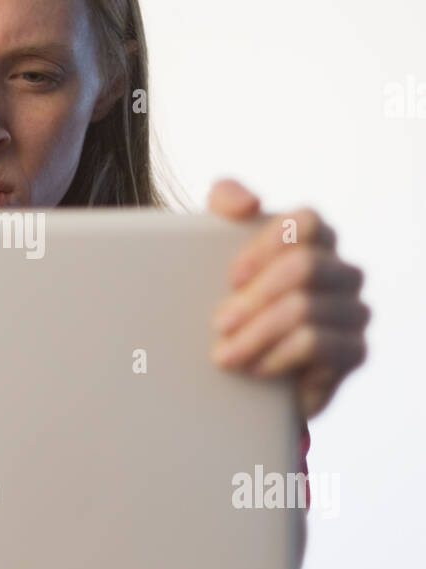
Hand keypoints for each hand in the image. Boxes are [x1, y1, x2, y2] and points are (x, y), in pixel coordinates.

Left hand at [207, 179, 369, 419]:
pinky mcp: (354, 351)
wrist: (245, 365)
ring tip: (225, 353)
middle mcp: (343, 271)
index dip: (268, 245)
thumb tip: (249, 203)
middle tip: (219, 323)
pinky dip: (278, 355)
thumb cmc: (232, 295)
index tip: (231, 277)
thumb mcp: (214, 245)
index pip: (307, 223)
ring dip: (257, 333)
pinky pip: (318, 346)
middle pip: (306, 267)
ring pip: (306, 309)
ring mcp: (354, 311)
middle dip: (255, 297)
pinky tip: (255, 367)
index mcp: (317, 239)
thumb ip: (225, 201)